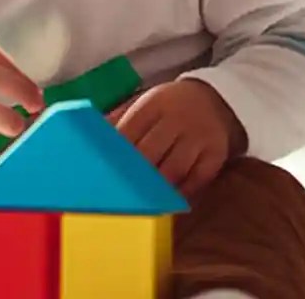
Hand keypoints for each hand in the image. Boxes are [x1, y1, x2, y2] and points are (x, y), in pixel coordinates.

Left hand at [113, 79, 246, 196]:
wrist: (215, 99)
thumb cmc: (168, 108)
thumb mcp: (144, 104)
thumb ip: (119, 120)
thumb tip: (88, 140)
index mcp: (154, 104)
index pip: (129, 131)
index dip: (114, 155)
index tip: (100, 174)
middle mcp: (177, 119)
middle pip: (149, 153)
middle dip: (132, 176)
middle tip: (116, 195)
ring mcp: (199, 137)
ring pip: (173, 169)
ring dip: (155, 189)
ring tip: (139, 205)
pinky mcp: (216, 154)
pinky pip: (198, 179)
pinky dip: (182, 194)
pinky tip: (167, 202)